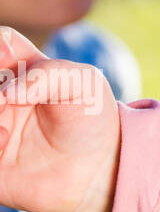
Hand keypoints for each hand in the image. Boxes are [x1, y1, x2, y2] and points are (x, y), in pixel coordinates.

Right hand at [0, 26, 121, 211]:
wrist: (97, 167)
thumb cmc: (91, 119)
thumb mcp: (84, 84)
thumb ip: (48, 74)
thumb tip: (6, 91)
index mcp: (24, 69)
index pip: (1, 44)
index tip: (5, 57)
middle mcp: (2, 94)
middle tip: (5, 99)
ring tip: (6, 128)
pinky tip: (4, 142)